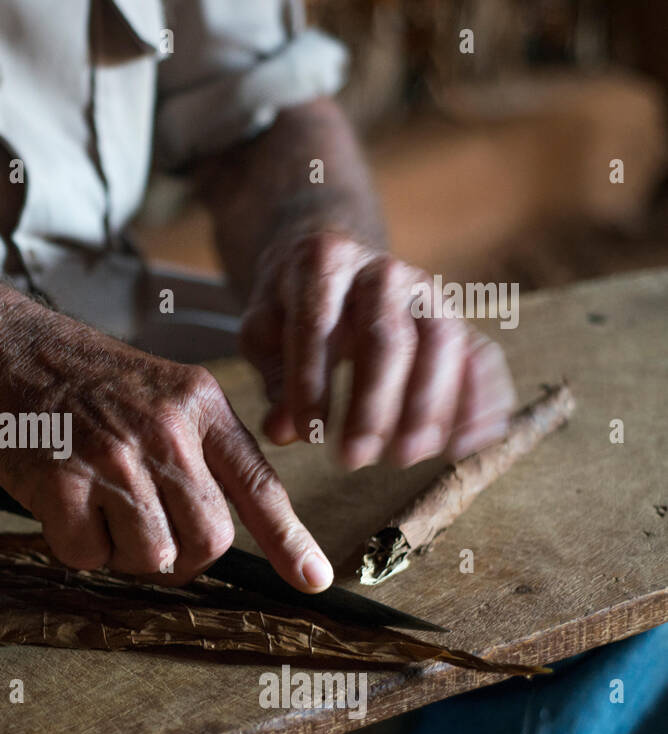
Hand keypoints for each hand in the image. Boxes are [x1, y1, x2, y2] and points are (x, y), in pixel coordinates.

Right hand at [0, 308, 333, 590]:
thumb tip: (223, 530)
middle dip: (181, 555)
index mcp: (199, 405)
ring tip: (99, 510)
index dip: (289, 540)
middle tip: (145, 531)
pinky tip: (64, 505)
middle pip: (208, 540)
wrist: (8, 351)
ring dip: (124, 552)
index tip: (312, 579)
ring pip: (151, 557)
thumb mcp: (164, 391)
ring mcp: (114, 458)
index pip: (258, 484)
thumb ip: (200, 449)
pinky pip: (88, 556)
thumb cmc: (85, 380)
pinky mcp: (63, 483)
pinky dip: (75, 546)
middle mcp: (166, 431)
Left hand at [240, 233, 516, 469]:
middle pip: (388, 337)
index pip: (317, 323)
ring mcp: (428, 292)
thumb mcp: (264, 333)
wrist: (332, 263)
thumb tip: (282, 433)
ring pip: (442, 342)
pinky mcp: (458, 318)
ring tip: (406, 457)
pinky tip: (465, 445)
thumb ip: (272, 378)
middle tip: (355, 459)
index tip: (307, 435)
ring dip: (429, 407)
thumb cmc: (289, 308)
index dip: (312, 382)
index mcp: (323, 262)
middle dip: (374, 405)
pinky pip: (481, 355)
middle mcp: (382, 271)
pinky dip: (480, 401)